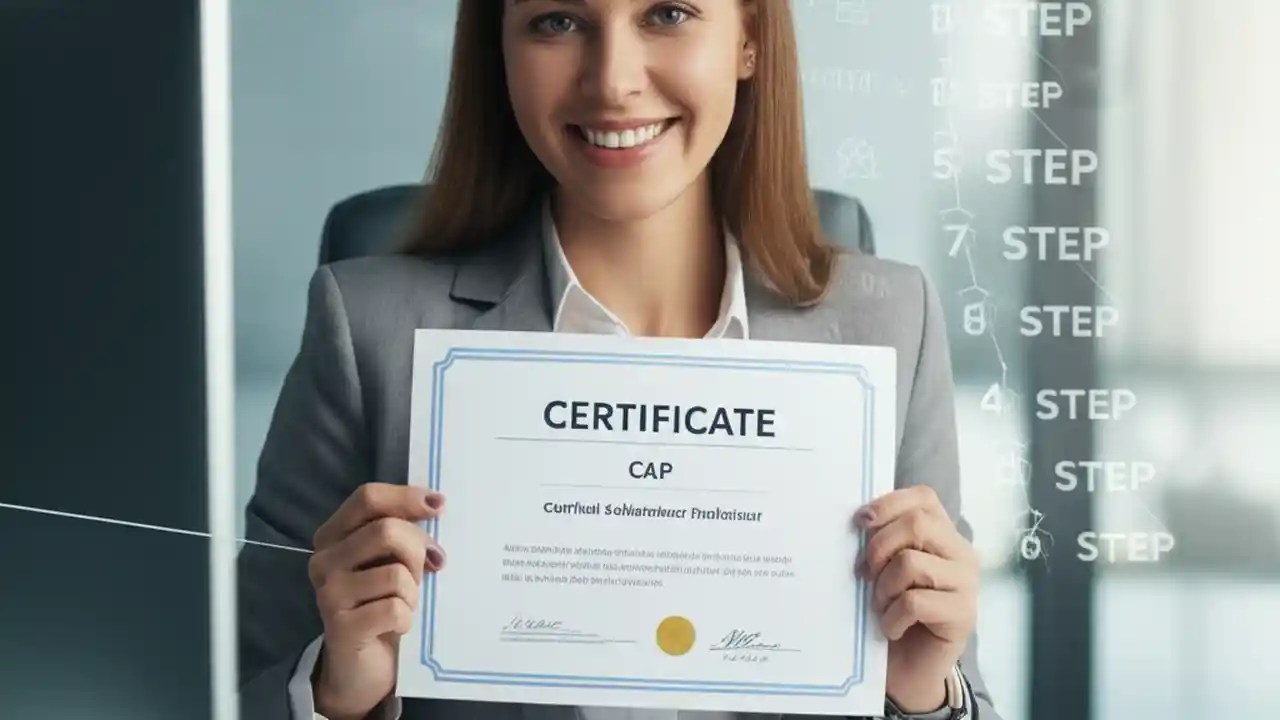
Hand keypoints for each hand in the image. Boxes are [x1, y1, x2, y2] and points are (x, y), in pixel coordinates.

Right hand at [307, 483, 446, 719]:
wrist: (360, 668)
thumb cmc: (381, 606)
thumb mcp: (390, 562)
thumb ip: (400, 535)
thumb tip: (436, 507)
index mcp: (333, 536)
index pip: (368, 498)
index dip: (406, 497)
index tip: (439, 505)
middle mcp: (324, 560)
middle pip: (387, 530)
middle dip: (419, 549)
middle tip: (433, 567)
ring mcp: (329, 594)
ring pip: (396, 573)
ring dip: (414, 591)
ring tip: (407, 603)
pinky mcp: (341, 626)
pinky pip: (395, 609)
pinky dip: (407, 618)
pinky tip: (399, 626)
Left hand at [854, 486, 978, 713]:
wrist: (908, 667)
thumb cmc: (894, 610)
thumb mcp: (885, 568)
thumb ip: (882, 541)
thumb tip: (859, 520)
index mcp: (944, 534)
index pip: (923, 498)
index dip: (888, 503)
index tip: (859, 522)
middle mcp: (962, 553)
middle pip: (916, 524)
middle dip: (879, 548)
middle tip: (865, 575)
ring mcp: (967, 584)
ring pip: (911, 562)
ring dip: (883, 588)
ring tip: (882, 606)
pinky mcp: (963, 615)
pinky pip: (913, 602)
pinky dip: (892, 617)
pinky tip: (892, 628)